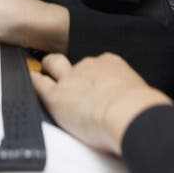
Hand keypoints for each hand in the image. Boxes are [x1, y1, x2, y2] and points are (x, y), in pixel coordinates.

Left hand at [31, 52, 171, 154]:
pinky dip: (34, 81)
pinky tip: (30, 79)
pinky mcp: (57, 95)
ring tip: (43, 69)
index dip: (92, 73)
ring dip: (48, 66)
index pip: (97, 64)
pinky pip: (40, 84)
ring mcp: (72, 78)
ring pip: (54, 64)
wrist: (128, 112)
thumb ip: (132, 95)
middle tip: (63, 69)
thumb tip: (143, 108)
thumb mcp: (140, 93)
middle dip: (68, 64)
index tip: (93, 81)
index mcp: (111, 63)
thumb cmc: (140, 108)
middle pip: (74, 60)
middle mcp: (90, 65)